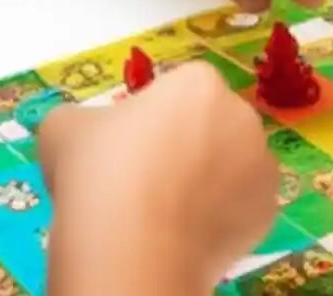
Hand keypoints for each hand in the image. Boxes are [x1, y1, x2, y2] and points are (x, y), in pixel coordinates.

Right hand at [38, 62, 277, 293]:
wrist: (131, 250)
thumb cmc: (98, 173)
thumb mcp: (64, 128)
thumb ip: (87, 119)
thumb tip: (94, 134)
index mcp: (199, 83)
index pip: (179, 89)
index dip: (153, 116)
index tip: (130, 145)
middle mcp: (242, 116)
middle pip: (212, 122)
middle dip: (187, 143)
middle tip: (147, 178)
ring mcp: (262, 165)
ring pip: (232, 164)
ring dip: (209, 178)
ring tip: (167, 210)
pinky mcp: (268, 211)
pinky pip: (241, 205)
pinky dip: (220, 216)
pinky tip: (186, 233)